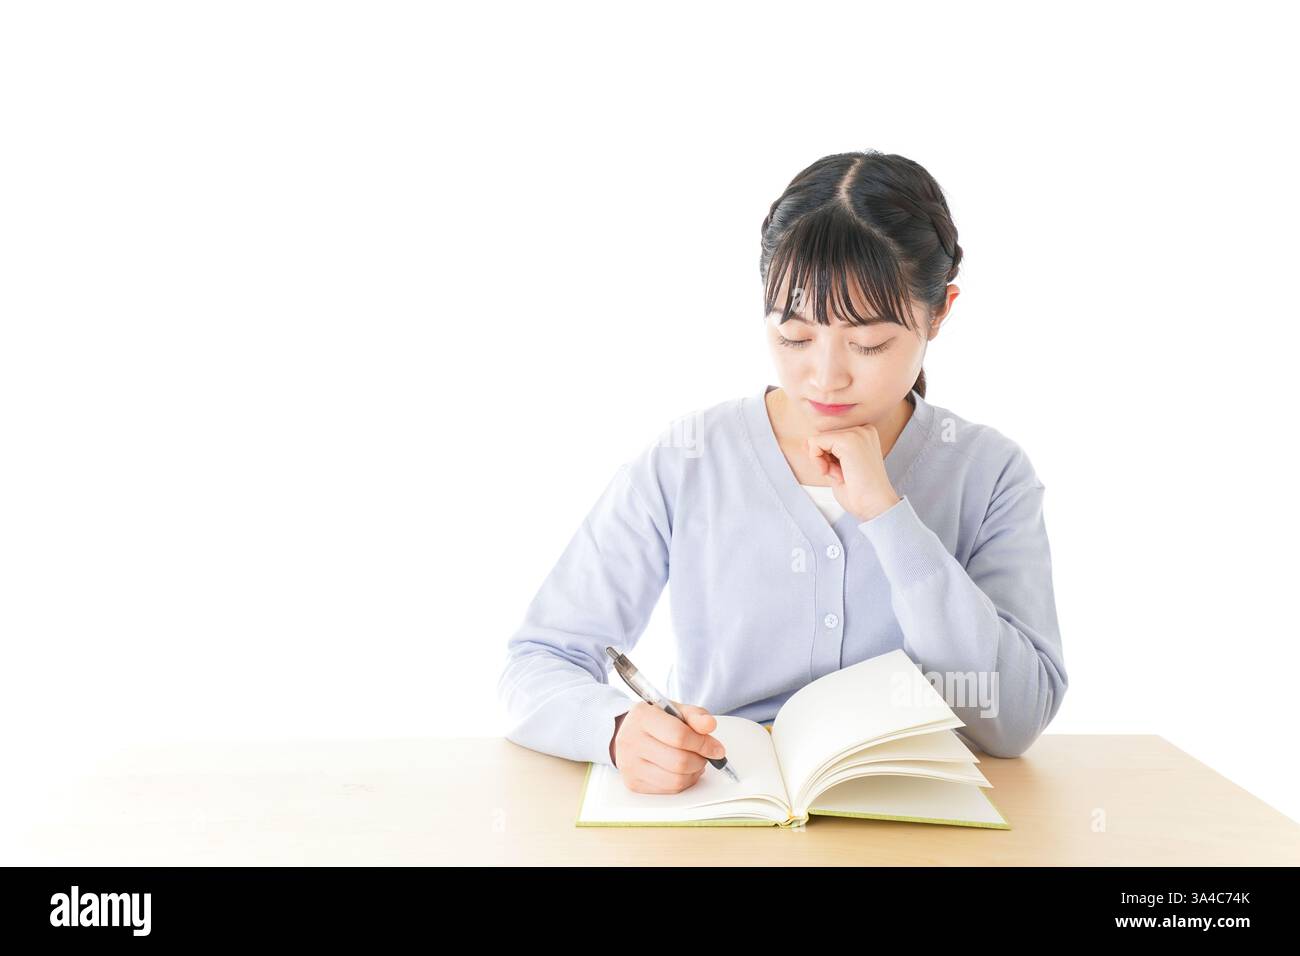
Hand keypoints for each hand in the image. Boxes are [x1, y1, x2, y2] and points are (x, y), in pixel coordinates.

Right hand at [610, 700, 726, 793]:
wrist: (629, 732)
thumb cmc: (656, 721)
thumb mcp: (676, 710)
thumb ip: (696, 716)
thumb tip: (710, 725)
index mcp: (642, 716)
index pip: (679, 736)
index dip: (703, 744)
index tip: (717, 748)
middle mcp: (630, 740)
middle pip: (678, 761)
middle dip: (700, 760)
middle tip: (705, 755)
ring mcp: (629, 764)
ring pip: (675, 780)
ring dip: (693, 773)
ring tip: (695, 762)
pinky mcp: (633, 783)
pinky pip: (668, 790)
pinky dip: (683, 782)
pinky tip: (683, 772)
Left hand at [806, 424, 901, 521]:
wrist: (876, 507)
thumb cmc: (861, 495)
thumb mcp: (837, 469)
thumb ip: (823, 454)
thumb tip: (806, 442)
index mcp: (863, 436)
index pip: (828, 439)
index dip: (827, 460)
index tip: (843, 474)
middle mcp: (862, 430)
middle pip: (821, 437)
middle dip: (823, 460)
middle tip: (842, 476)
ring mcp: (857, 433)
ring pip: (816, 440)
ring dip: (822, 462)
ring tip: (842, 475)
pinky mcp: (848, 439)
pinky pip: (815, 443)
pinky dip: (817, 461)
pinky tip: (835, 473)